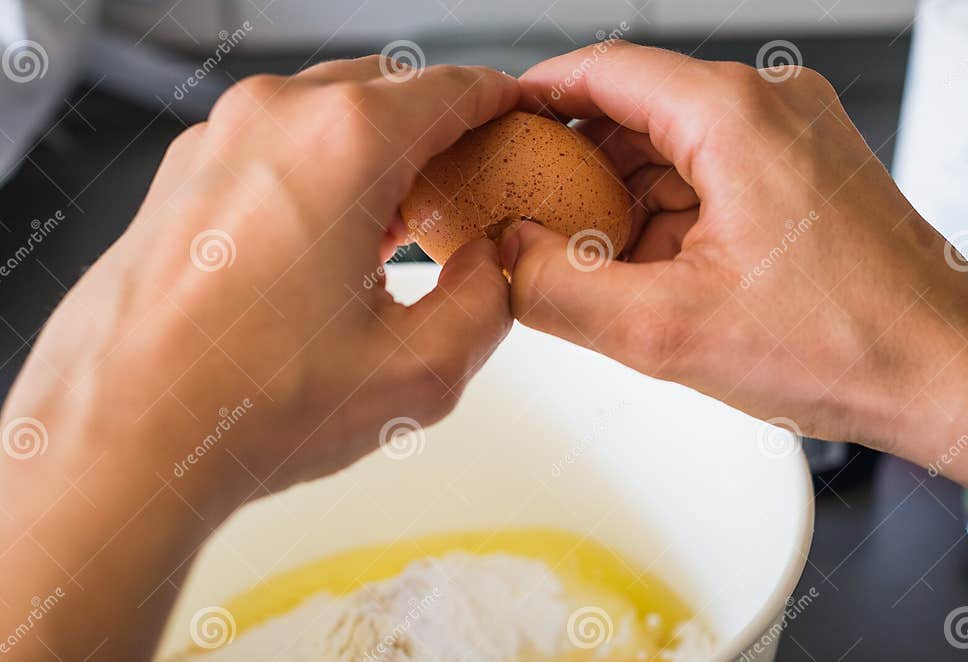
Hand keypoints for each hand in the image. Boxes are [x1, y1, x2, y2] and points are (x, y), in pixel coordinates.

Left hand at [0, 58, 516, 659]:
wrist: (122, 435)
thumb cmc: (247, 403)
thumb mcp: (420, 371)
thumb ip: (488, 302)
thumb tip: (491, 267)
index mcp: (343, 144)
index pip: (450, 89)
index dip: (497, 102)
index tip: (513, 116)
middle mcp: (273, 120)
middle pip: (387, 89)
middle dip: (437, 128)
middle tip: (466, 183)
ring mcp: (217, 141)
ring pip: (326, 113)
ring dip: (375, 151)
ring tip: (400, 222)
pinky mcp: (183, 174)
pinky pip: (275, 144)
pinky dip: (318, 170)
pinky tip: (330, 236)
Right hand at [505, 42, 967, 493]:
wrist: (944, 374)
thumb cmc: (849, 345)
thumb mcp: (668, 331)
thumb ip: (561, 291)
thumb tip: (508, 260)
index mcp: (735, 117)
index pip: (605, 71)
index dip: (536, 96)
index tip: (497, 124)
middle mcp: (769, 110)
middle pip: (636, 110)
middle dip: (574, 165)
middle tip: (527, 212)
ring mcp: (792, 140)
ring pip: (671, 147)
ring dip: (620, 198)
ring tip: (585, 257)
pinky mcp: (801, 176)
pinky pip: (709, 176)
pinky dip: (665, 214)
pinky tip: (645, 268)